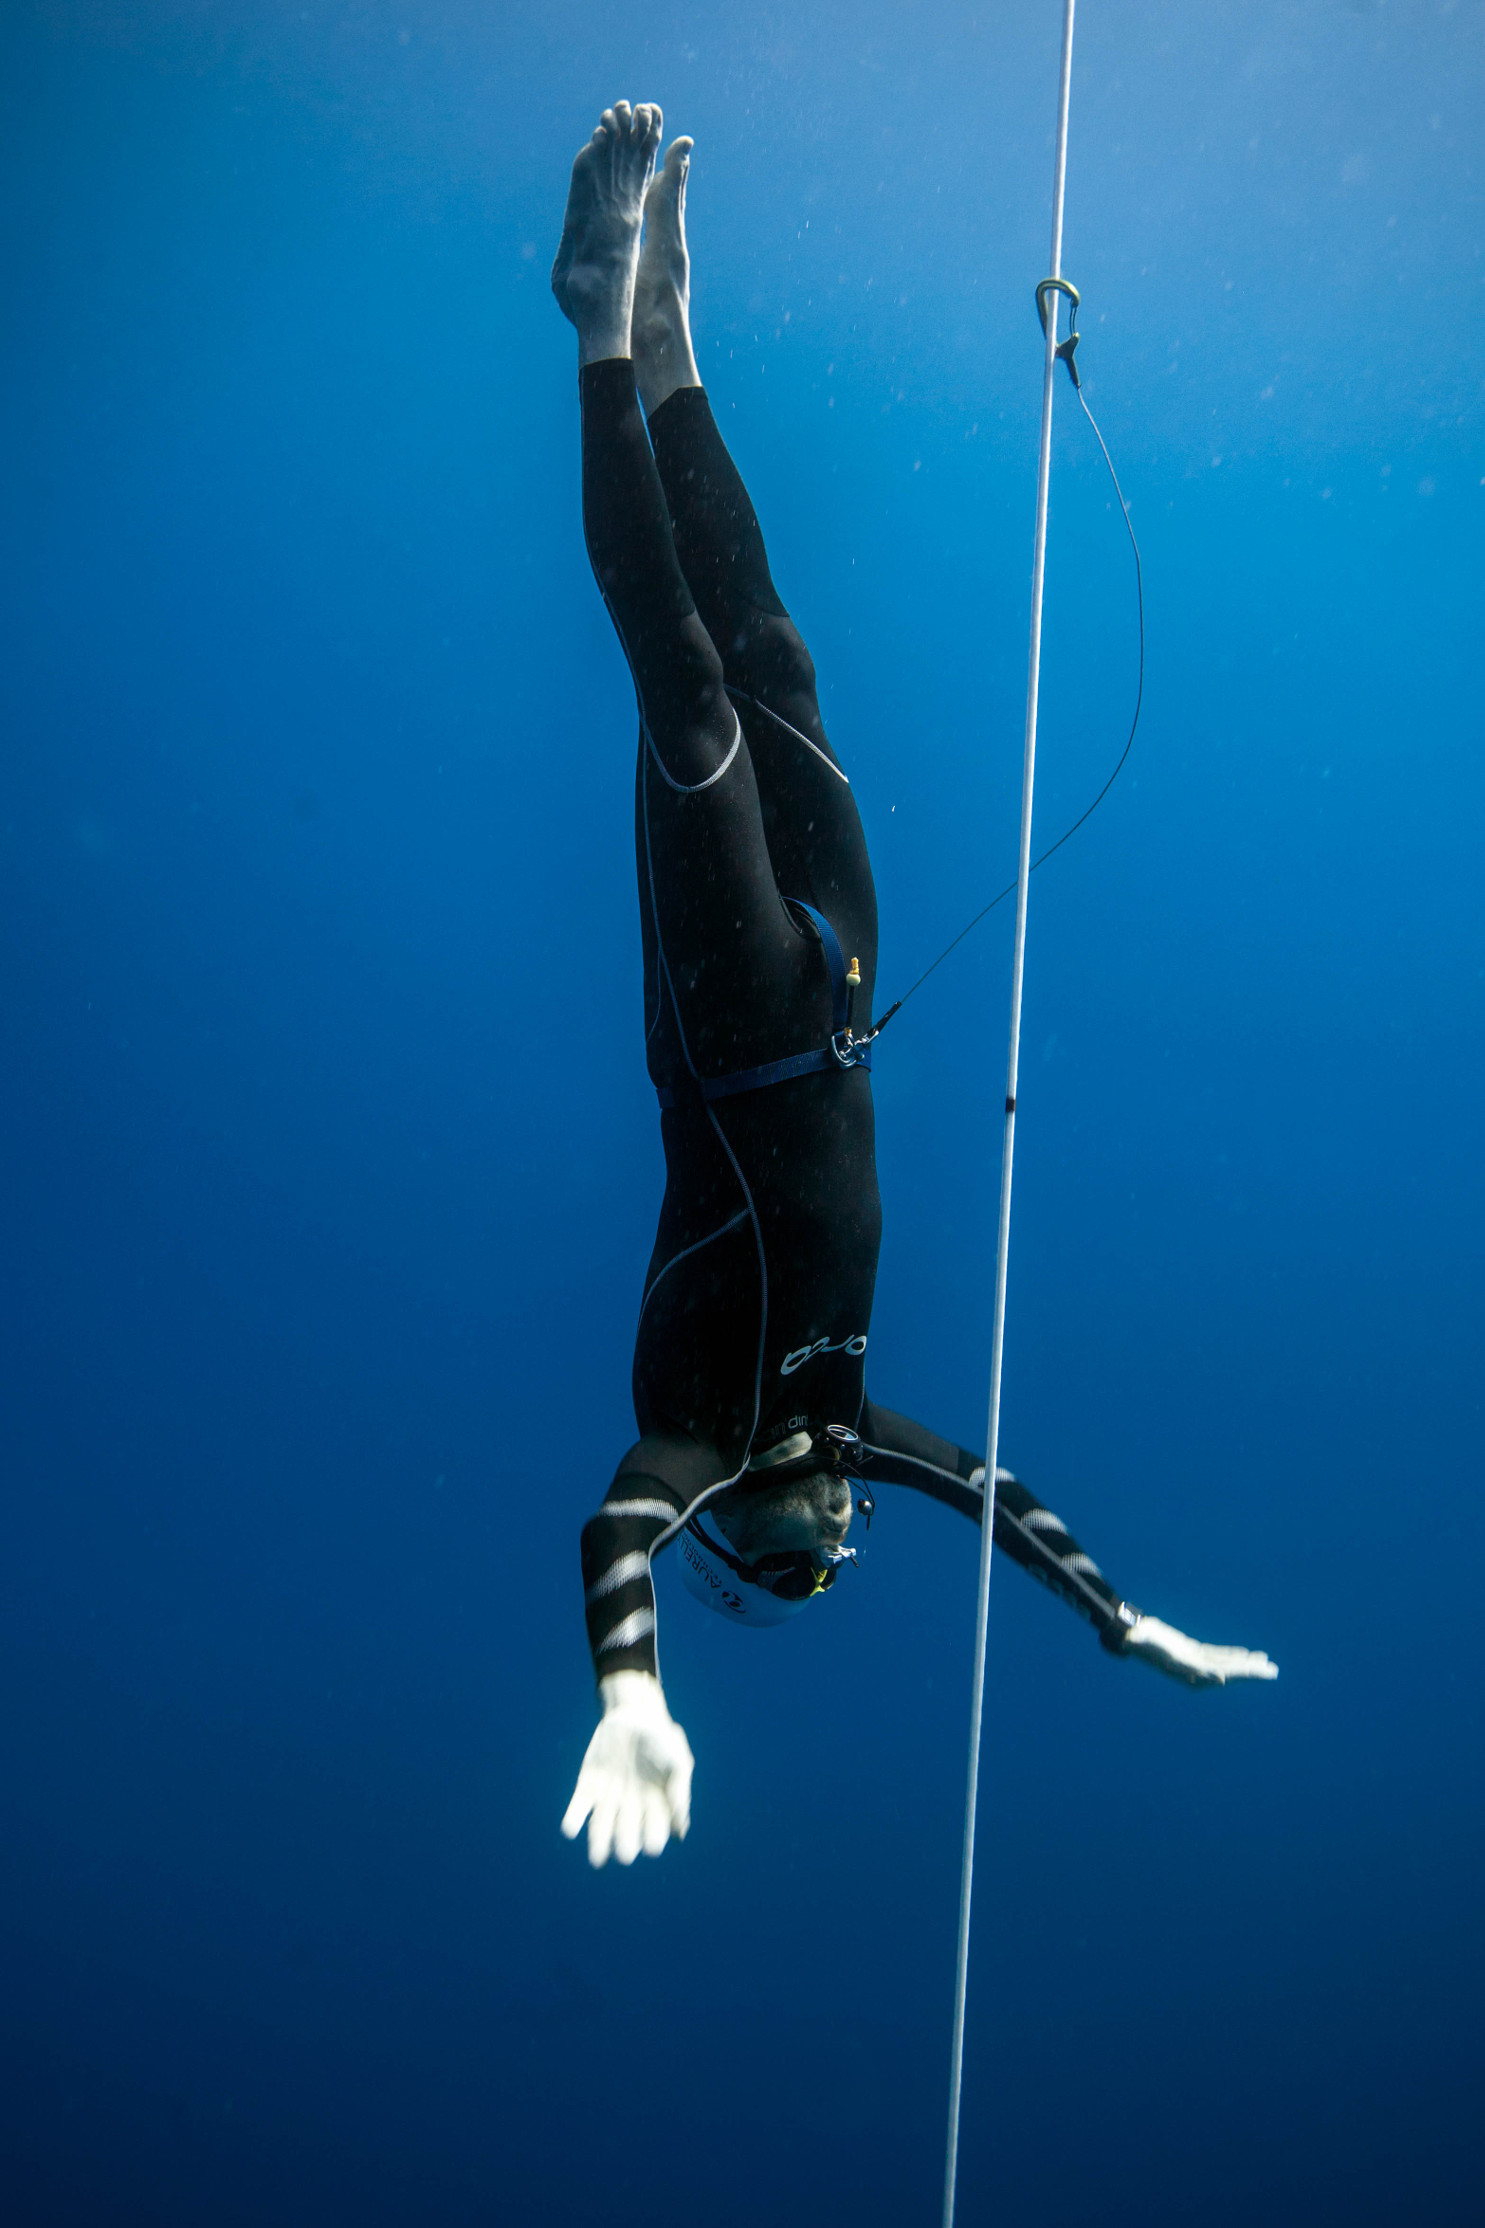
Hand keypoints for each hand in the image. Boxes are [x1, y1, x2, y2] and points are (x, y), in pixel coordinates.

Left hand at [561, 1669, 694, 1866]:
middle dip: (625, 1845)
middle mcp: (629, 1807)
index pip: (653, 1831)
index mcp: (654, 1806)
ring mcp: (607, 1798)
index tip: (651, 1845)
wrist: (632, 1712)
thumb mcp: (678, 1757)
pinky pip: (578, 1807)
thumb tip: (680, 1828)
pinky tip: (570, 1829)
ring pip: (600, 1827)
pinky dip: (573, 1820)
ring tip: (597, 1859)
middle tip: (625, 1852)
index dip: (652, 1841)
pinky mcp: (587, 1787)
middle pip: (626, 1834)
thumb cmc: (660, 1737)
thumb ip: (680, 1789)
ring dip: (598, 1844)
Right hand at [1123, 1613, 1278, 1688]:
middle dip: (1252, 1671)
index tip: (1260, 1673)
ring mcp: (1196, 1662)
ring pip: (1227, 1664)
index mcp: (1188, 1673)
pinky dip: (1235, 1655)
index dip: (1240, 1673)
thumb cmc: (1141, 1641)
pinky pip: (1220, 1656)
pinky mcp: (1195, 1652)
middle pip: (1229, 1671)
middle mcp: (1195, 1672)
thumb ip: (1180, 1661)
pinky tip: (1248, 1654)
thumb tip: (1214, 1677)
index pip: (1221, 1673)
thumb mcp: (1157, 1647)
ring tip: (1269, 1665)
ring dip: (1247, 1664)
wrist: (1132, 1634)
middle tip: (1274, 1672)